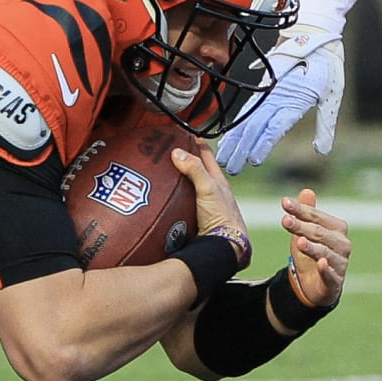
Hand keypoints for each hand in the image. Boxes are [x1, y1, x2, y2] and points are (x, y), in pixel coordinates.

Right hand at [171, 141, 249, 268]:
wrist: (222, 247)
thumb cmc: (222, 218)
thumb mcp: (209, 189)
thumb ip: (195, 170)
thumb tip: (177, 152)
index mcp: (217, 182)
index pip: (206, 155)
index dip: (195, 142)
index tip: (182, 133)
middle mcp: (210, 192)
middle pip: (195, 170)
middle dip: (182, 160)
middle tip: (165, 151)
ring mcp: (202, 206)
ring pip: (187, 188)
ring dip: (175, 181)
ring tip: (158, 174)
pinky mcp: (193, 219)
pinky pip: (179, 204)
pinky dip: (171, 199)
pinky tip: (160, 200)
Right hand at [215, 25, 344, 174]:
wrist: (314, 35)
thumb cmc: (326, 65)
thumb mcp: (332, 96)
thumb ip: (325, 126)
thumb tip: (321, 152)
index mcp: (293, 101)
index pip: (274, 127)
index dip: (263, 144)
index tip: (253, 161)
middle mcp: (275, 99)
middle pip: (254, 128)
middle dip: (241, 149)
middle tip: (230, 169)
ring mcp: (265, 95)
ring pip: (245, 121)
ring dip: (233, 141)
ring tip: (223, 158)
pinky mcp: (262, 92)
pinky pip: (245, 112)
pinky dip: (235, 127)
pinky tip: (228, 139)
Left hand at [280, 189, 348, 306]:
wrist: (314, 284)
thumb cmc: (310, 252)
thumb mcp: (305, 232)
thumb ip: (307, 213)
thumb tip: (306, 190)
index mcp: (337, 228)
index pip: (317, 216)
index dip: (301, 210)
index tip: (284, 203)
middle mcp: (342, 244)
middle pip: (319, 233)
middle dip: (301, 226)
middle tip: (285, 220)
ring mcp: (340, 262)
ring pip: (324, 252)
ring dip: (311, 247)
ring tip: (299, 241)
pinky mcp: (335, 281)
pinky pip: (331, 274)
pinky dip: (326, 269)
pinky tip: (321, 263)